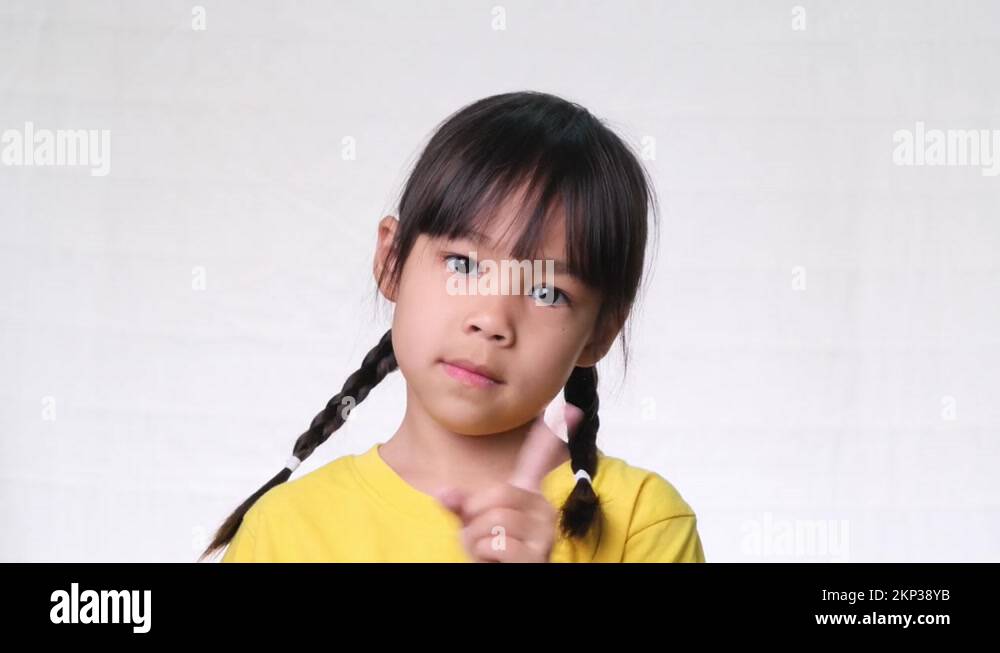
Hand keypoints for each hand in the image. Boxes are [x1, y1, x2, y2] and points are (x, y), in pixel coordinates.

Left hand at [433, 400, 584, 562]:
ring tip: (486, 550)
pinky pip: (497, 545)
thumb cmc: (492, 554)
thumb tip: (443, 493)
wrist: (502, 576)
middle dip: (475, 516)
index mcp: (529, 495)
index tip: (570, 409)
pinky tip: (493, 561)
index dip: (553, 432)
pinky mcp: (538, 557)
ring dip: (476, 539)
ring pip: (495, 520)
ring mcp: (545, 534)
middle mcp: (544, 509)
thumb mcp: (474, 525)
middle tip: (477, 533)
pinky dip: (484, 555)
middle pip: (499, 493)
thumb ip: (463, 506)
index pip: (539, 458)